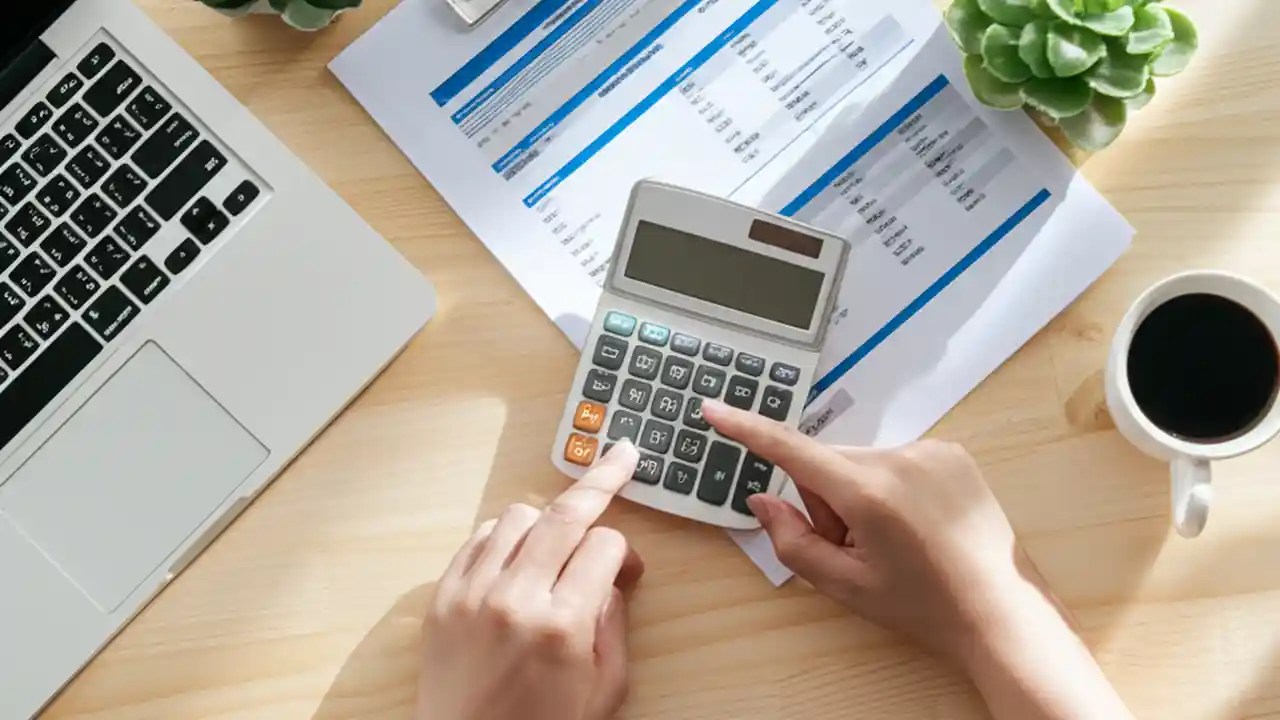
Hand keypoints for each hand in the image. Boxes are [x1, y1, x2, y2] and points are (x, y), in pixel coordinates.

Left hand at [418, 442, 643, 719]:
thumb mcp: (603, 690)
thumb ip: (614, 625)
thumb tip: (610, 577)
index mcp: (561, 627)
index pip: (605, 547)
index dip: (624, 553)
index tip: (627, 569)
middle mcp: (514, 600)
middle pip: (565, 514)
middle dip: (600, 481)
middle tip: (621, 458)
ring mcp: (472, 595)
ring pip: (519, 516)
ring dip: (547, 522)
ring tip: (557, 546)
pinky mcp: (442, 598)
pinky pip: (478, 539)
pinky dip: (504, 537)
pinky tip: (518, 556)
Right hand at [701, 400, 1133, 719]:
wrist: (1000, 610)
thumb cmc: (921, 604)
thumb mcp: (845, 585)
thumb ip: (792, 541)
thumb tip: (763, 500)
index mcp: (869, 493)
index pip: (792, 451)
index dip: (748, 430)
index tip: (714, 410)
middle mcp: (899, 458)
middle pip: (827, 463)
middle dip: (826, 499)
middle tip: (855, 547)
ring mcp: (930, 450)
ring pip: (860, 461)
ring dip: (859, 493)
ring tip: (894, 540)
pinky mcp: (951, 451)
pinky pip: (895, 458)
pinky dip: (891, 485)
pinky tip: (917, 523)